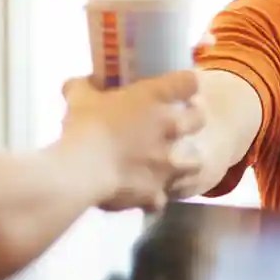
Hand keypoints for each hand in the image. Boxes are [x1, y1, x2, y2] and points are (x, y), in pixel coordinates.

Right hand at [59, 71, 202, 211]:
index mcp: (155, 98)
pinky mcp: (157, 193)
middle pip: (199, 119)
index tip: (178, 88)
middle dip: (192, 120)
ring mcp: (168, 164)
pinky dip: (154, 197)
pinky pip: (163, 197)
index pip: (188, 82)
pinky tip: (143, 196)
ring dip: (184, 162)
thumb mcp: (79, 97)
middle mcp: (170, 128)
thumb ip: (83, 86)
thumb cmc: (86, 125)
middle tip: (176, 123)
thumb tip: (80, 83)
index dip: (186, 84)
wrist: (83, 170)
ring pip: (195, 162)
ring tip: (169, 164)